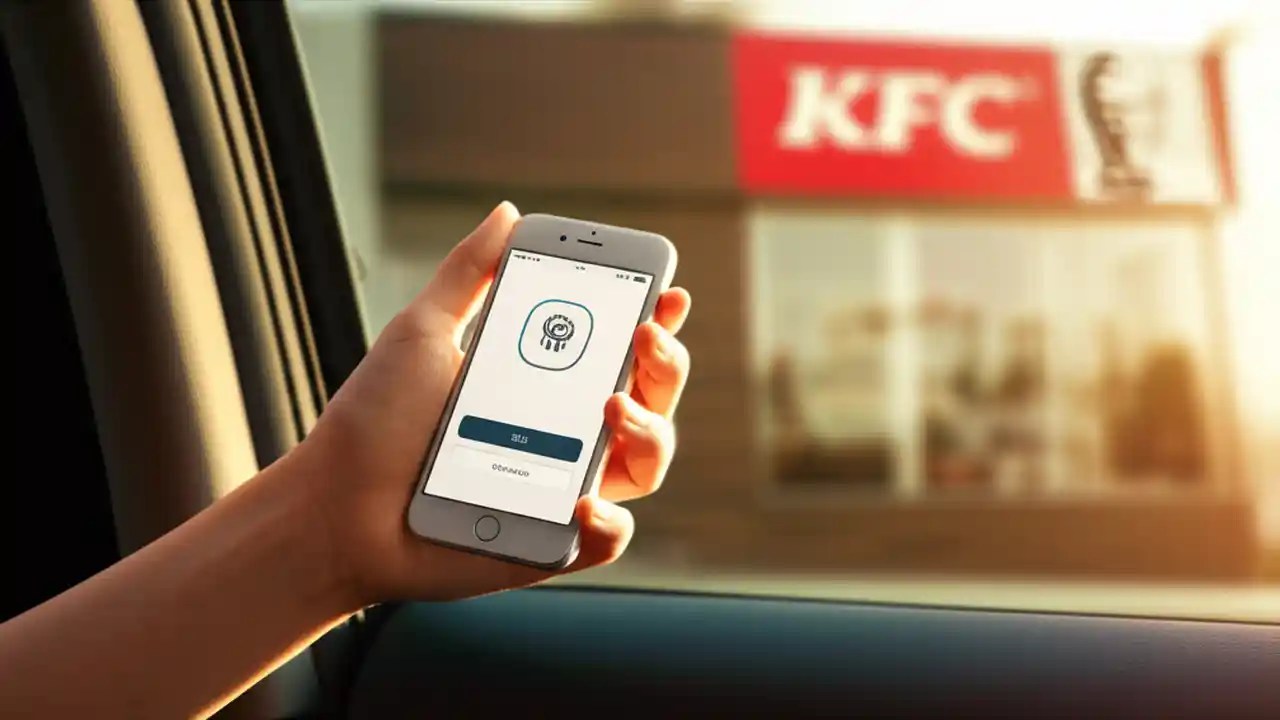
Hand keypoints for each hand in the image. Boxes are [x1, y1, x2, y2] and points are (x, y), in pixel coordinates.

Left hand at [291, 202, 691, 606]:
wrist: (332, 507)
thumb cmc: (376, 419)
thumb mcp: (423, 331)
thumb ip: (470, 273)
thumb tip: (508, 213)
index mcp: (547, 382)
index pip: (622, 349)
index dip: (656, 322)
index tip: (666, 293)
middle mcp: (568, 433)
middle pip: (652, 399)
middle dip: (666, 364)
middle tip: (644, 336)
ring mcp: (564, 489)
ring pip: (647, 464)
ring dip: (649, 432)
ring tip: (611, 408)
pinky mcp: (551, 543)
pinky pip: (607, 537)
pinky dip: (608, 523)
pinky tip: (583, 502)